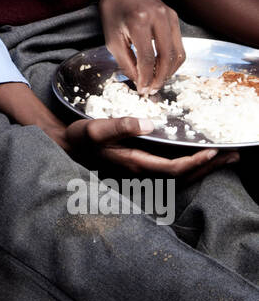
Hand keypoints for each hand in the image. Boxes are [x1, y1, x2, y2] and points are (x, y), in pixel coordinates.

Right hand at [54, 113, 236, 179]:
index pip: (173, 168)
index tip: (213, 151)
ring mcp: (142, 172)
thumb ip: (121, 125)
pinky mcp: (142, 168)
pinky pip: (173, 172)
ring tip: (225, 158)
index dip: (195, 162)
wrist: (67, 146)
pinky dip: (191, 167)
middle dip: (209, 167)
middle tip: (233, 156)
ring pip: (180, 177)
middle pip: (183, 176)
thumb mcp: (96, 128)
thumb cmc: (80, 137)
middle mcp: (142, 172)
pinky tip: (200, 159)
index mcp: (135, 163)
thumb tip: (148, 123)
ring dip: (204, 168)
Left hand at [100, 0, 184, 92]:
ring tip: (157, 81)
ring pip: (178, 53)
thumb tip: (138, 80)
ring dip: (169, 72)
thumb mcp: (111, 36)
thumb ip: (124, 60)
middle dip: (160, 78)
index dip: (145, 78)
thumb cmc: (114, 9)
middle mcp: (158, 18)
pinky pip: (179, 45)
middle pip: (167, 57)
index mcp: (139, 21)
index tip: (142, 90)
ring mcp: (170, 16)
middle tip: (152, 90)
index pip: (147, 58)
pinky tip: (162, 68)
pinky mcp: (175, 18)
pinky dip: (173, 60)